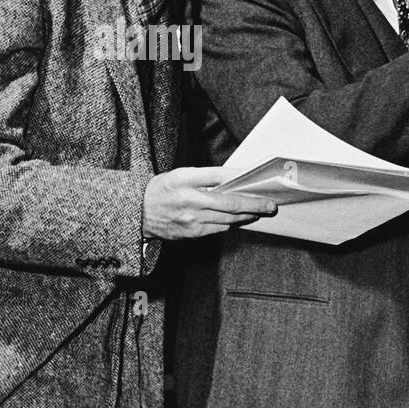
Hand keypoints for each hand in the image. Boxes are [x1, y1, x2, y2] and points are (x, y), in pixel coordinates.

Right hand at [143, 167, 276, 240]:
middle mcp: (190, 199)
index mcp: (185, 179)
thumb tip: (235, 178)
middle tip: (270, 205)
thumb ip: (207, 176)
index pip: (219, 175)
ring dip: (248, 216)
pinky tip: (242, 220)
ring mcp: (192, 219)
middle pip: (230, 202)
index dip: (241, 176)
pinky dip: (234, 225)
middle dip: (254, 204)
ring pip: (229, 219)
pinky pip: (220, 229)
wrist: (138, 212)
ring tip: (260, 212)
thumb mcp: (181, 174)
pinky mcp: (192, 233)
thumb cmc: (162, 189)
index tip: (258, 178)